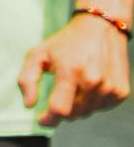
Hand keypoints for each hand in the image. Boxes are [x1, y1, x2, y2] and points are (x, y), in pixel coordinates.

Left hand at [19, 12, 129, 126]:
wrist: (100, 27)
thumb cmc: (65, 42)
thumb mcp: (38, 53)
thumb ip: (27, 79)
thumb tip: (29, 105)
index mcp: (70, 70)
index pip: (60, 109)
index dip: (48, 119)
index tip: (41, 119)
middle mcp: (93, 80)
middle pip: (72, 114)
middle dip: (62, 107)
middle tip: (61, 88)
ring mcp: (109, 87)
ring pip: (86, 113)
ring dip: (77, 104)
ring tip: (76, 82)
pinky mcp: (120, 92)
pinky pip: (100, 108)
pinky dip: (92, 101)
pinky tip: (90, 83)